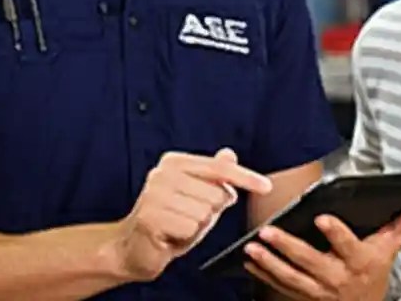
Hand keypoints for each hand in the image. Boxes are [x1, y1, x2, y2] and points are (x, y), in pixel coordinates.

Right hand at [114, 148, 272, 282]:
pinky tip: (170, 235)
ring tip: (178, 226)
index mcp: (175, 162)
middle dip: (209, 212)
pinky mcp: (150, 217)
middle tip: (188, 217)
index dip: (246, 178)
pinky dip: (184, 237)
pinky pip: (189, 229)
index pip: (220, 168)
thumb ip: (215, 176)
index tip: (266, 187)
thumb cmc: (170, 220)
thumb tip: (229, 154)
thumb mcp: (198, 196)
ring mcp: (154, 194)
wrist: (133, 247)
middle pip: (216, 194)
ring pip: (204, 213)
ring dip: (196, 226)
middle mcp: (162, 173)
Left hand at [243, 194, 400, 299]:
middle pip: (311, 262)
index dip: (335, 233)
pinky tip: (250, 262)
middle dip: (288, 246)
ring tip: (253, 247)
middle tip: (268, 232)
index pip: (347, 245)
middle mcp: (338, 277)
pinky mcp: (305, 297)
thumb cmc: (375, 273)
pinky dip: (264, 274)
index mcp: (360, 260)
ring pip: (291, 277)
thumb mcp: (392, 247)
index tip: (321, 218)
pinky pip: (281, 287)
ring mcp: (319, 290)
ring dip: (270, 262)